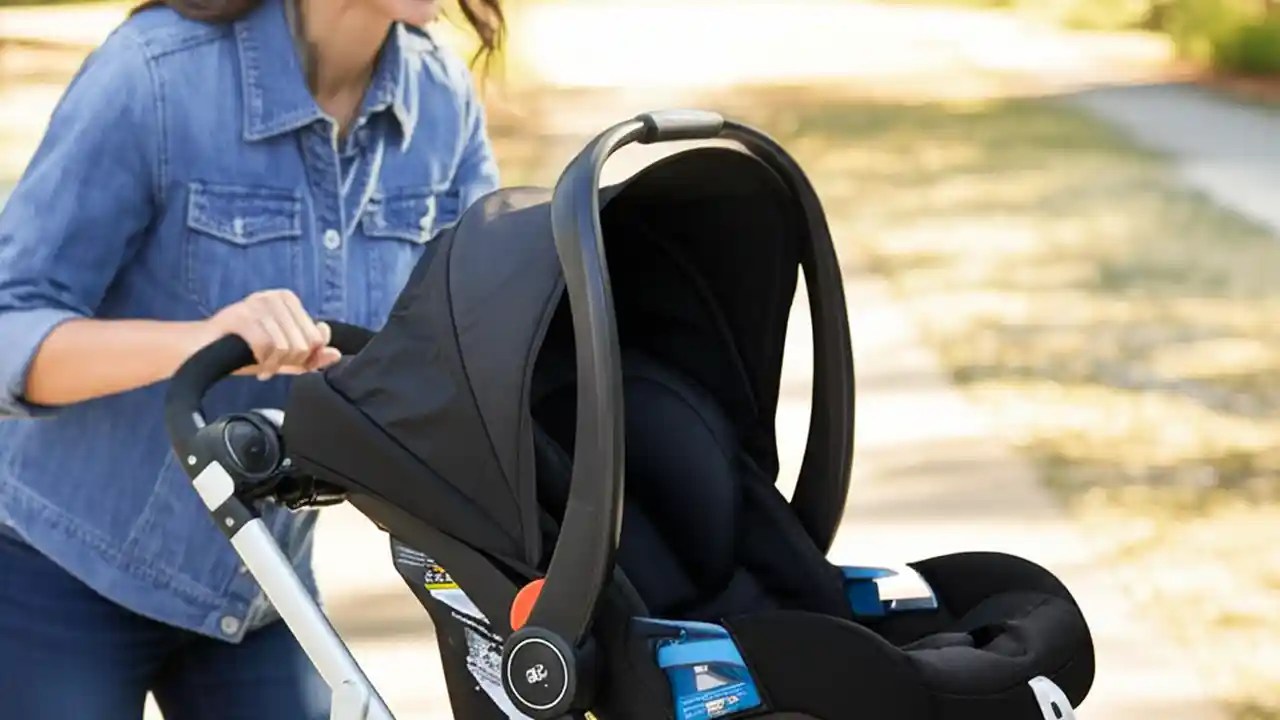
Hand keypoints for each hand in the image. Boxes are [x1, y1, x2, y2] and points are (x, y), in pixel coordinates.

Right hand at [205, 290, 341, 380]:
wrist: (200, 350)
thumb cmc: (242, 351)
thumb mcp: (283, 355)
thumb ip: (310, 355)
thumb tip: (336, 354)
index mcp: (287, 300)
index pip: (317, 336)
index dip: (305, 357)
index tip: (288, 362)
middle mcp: (273, 297)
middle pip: (304, 343)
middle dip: (289, 363)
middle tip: (271, 366)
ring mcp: (256, 304)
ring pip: (287, 347)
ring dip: (274, 366)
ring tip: (262, 365)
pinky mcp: (240, 316)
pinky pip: (268, 347)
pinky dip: (264, 364)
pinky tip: (256, 367)